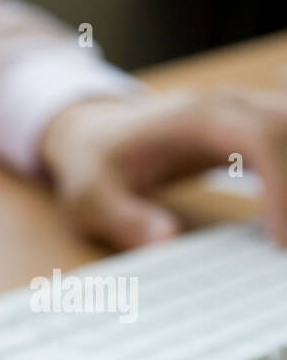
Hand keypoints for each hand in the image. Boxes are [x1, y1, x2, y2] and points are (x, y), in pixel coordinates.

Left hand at [39, 87, 286, 248]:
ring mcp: (248, 114)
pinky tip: (281, 228)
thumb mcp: (92, 197)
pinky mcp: (254, 133)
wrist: (94, 133)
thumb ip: (125, 219)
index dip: (284, 186)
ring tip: (281, 244)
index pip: (262, 138)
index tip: (280, 242)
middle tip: (284, 253)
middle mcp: (232, 106)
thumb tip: (167, 242)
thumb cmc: (94, 163)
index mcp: (196, 117)